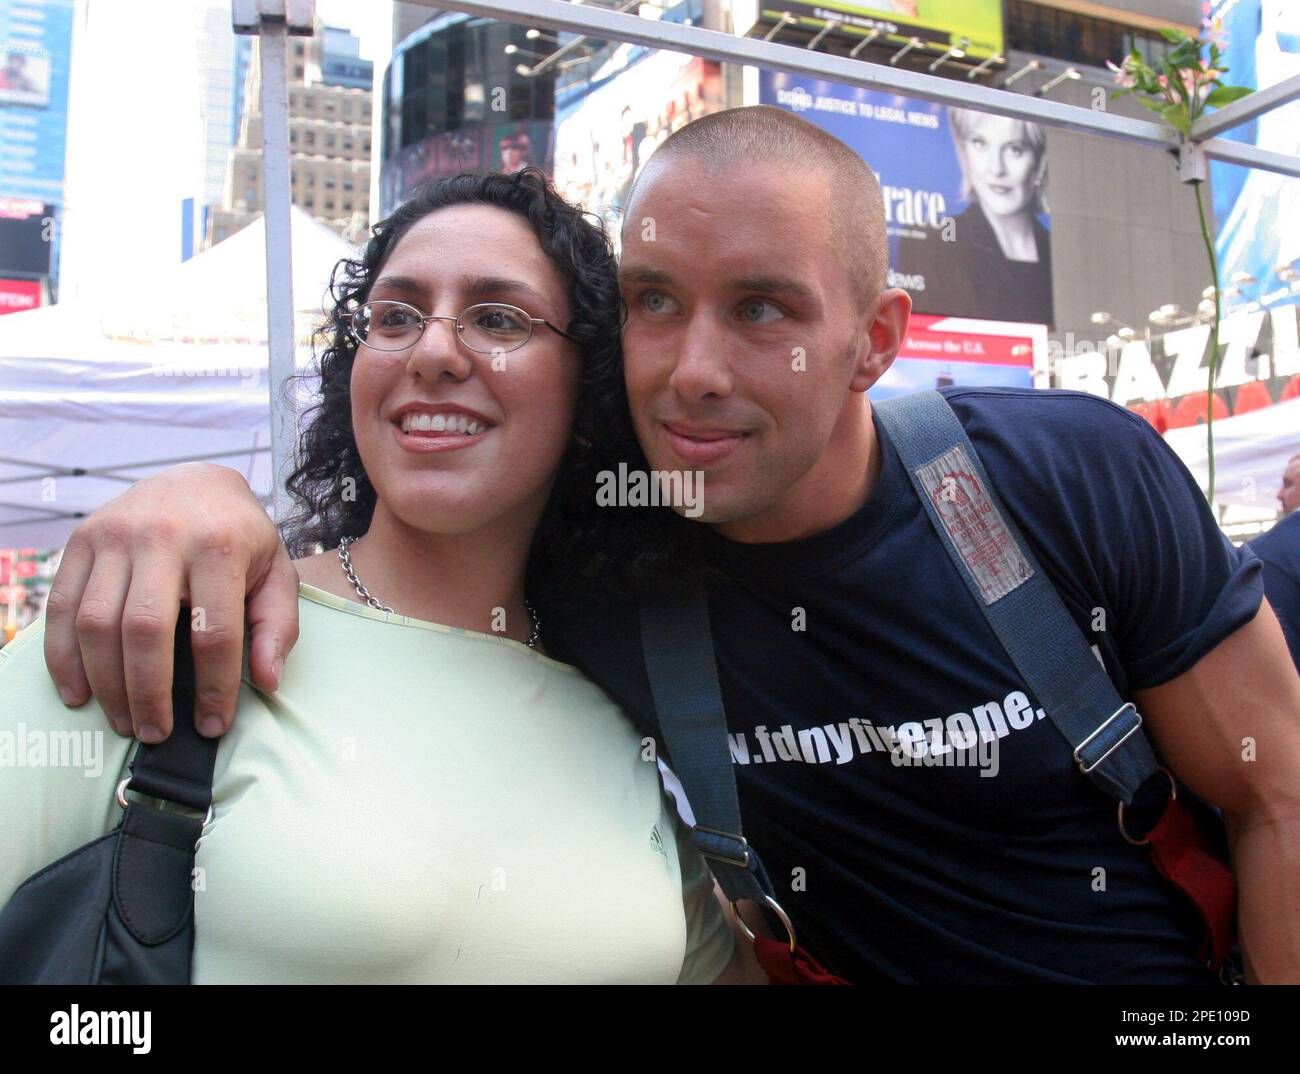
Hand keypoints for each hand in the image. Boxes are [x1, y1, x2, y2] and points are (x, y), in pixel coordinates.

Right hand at [43, 464, 300, 741]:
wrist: (196, 482)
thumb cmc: (241, 538)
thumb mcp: (277, 572)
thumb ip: (278, 625)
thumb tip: (267, 680)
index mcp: (220, 545)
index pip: (215, 632)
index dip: (214, 688)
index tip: (212, 725)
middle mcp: (163, 536)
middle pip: (145, 631)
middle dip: (149, 693)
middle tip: (156, 733)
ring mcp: (115, 536)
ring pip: (96, 624)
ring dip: (107, 684)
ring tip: (125, 721)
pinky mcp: (80, 540)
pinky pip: (60, 607)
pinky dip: (63, 658)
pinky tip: (79, 693)